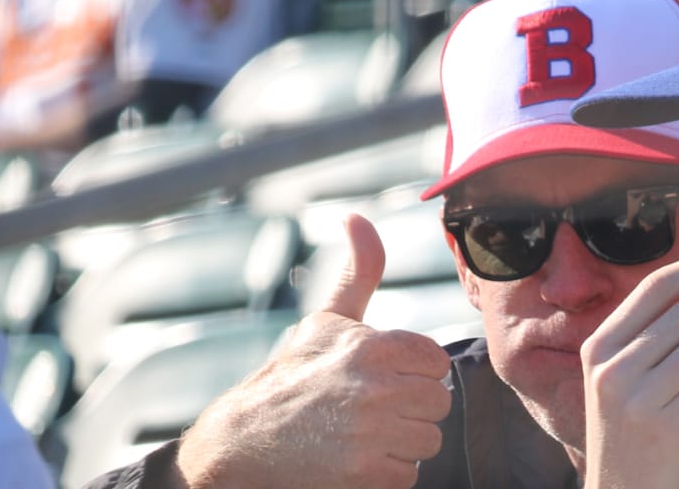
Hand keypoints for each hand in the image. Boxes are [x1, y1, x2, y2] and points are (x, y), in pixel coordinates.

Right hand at [170, 214, 452, 487]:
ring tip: (359, 434)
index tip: (380, 378)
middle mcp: (375, 388)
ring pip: (427, 441)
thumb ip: (359, 271)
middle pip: (438, 404)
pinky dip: (385, 474)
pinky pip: (408, 475)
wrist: (241, 443)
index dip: (412, 373)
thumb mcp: (325, 320)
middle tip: (367, 410)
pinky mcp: (365, 474)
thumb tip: (357, 216)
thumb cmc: (290, 377)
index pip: (436, 363)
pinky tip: (353, 460)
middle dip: (409, 409)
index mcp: (372, 346)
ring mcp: (371, 434)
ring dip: (399, 443)